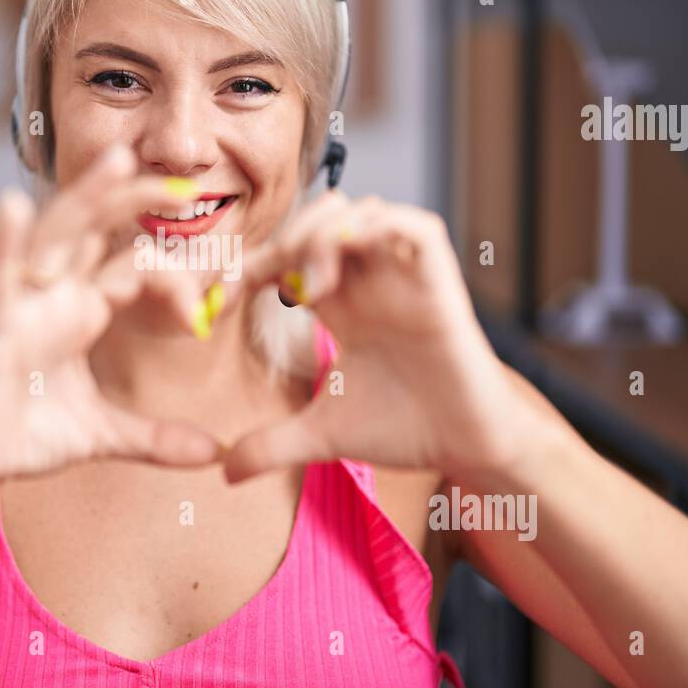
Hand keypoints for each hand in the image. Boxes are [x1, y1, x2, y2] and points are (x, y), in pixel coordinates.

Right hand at [0, 147, 222, 502]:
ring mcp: (21, 304)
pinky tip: (12, 206)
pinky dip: (4, 242)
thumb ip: (157, 438)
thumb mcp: (103, 434)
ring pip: (54, 235)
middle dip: (138, 199)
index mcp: (82, 308)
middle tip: (186, 186)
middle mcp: (53, 294)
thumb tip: (217, 453)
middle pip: (98, 228)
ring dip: (85, 196)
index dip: (176, 282)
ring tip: (118, 160)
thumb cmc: (24, 435)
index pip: (136, 268)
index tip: (202, 319)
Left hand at [219, 192, 536, 483]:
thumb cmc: (405, 430)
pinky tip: (346, 273)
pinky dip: (379, 229)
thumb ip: (272, 446)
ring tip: (307, 286)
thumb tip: (225, 476)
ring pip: (362, 211)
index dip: (251, 263)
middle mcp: (371, 282)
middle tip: (266, 282)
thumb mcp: (322, 435)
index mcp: (342, 304)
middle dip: (286, 236)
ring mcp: (405, 278)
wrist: (467, 447)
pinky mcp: (440, 281)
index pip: (290, 256)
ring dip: (324, 233)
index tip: (220, 298)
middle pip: (323, 216)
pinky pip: (416, 226)